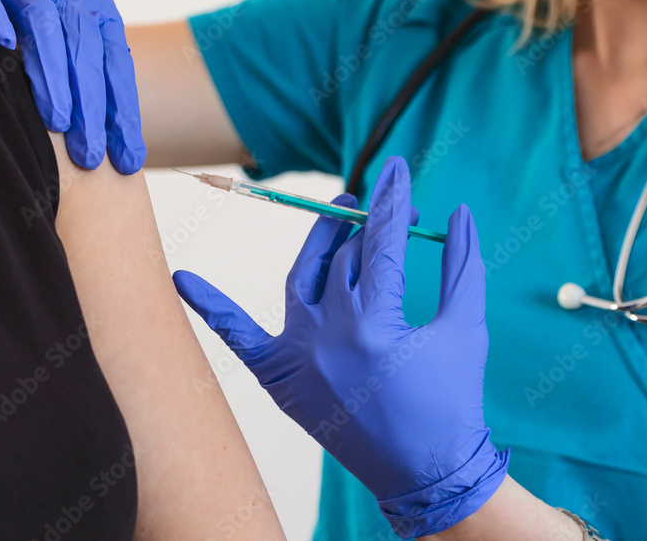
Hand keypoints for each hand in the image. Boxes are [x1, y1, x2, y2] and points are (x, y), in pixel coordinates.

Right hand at [0, 0, 144, 172]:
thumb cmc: (22, 26)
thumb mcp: (66, 47)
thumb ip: (90, 83)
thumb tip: (114, 150)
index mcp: (96, 4)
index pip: (116, 62)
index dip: (122, 112)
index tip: (126, 161)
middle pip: (84, 46)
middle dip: (90, 105)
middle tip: (89, 154)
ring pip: (41, 20)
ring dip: (51, 72)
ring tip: (56, 122)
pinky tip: (2, 43)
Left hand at [173, 157, 508, 538]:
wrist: (425, 474)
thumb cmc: (451, 400)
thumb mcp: (465, 329)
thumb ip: (463, 266)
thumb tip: (461, 213)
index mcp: (376, 323)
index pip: (381, 243)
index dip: (392, 202)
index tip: (396, 171)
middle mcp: (329, 335)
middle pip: (343, 259)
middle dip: (366, 225)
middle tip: (380, 205)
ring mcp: (298, 357)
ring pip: (300, 282)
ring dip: (317, 244)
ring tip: (337, 214)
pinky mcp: (279, 379)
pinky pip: (238, 339)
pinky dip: (212, 308)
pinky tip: (182, 278)